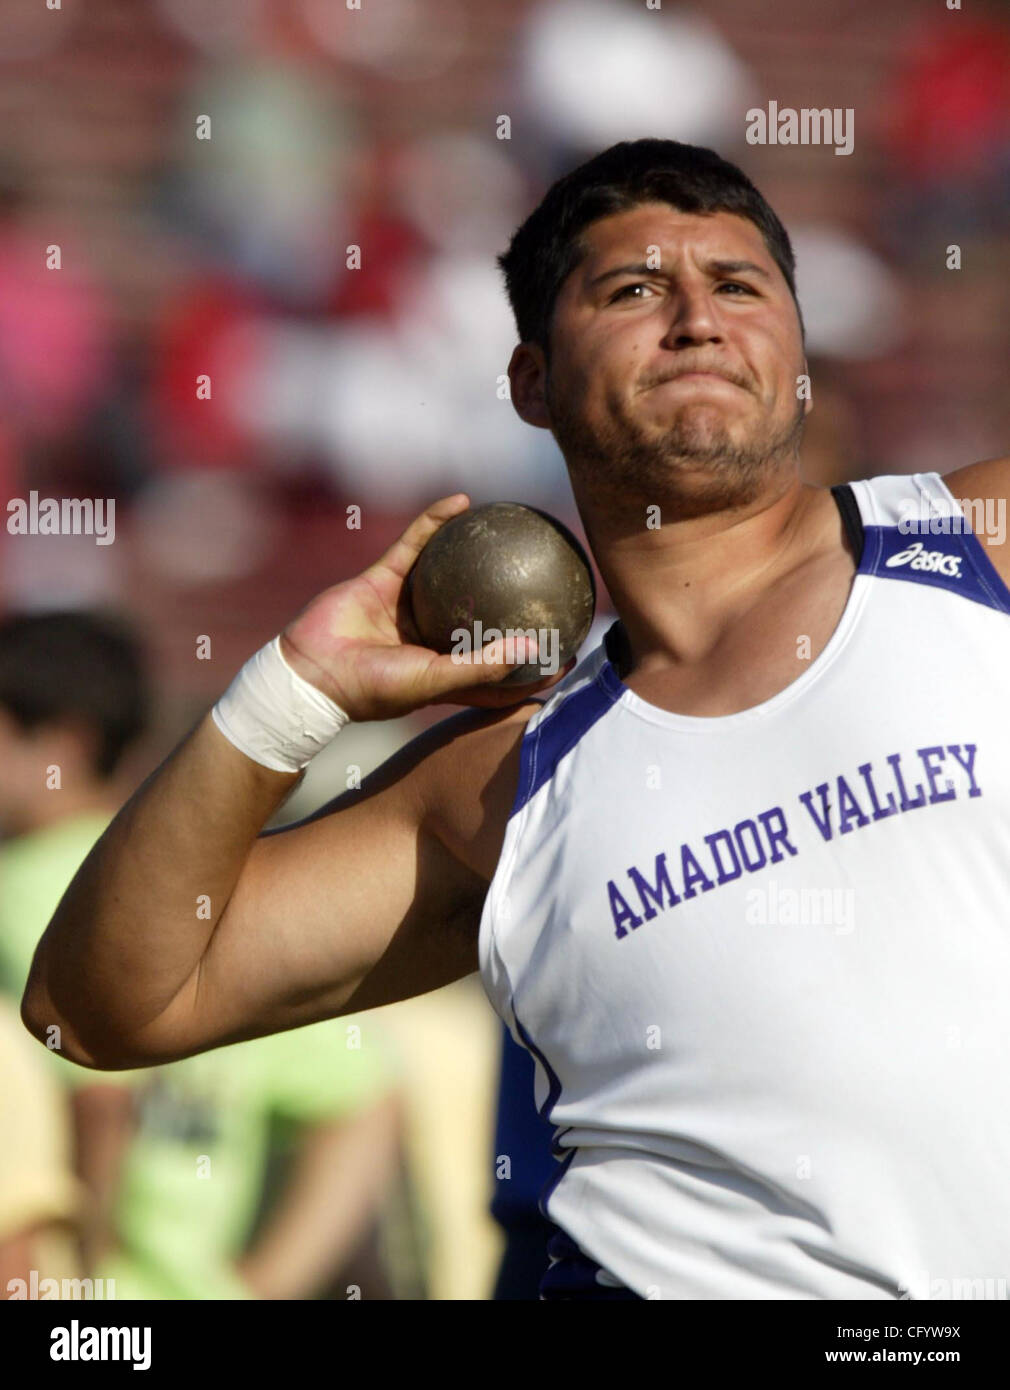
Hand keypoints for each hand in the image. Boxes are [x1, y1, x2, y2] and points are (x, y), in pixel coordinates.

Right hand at [278, 495, 576, 720]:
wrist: (310, 672)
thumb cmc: (374, 688)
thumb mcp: (435, 681)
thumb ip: (481, 666)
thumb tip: (532, 648)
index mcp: (447, 670)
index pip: (501, 669)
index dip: (534, 663)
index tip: (570, 651)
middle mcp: (431, 637)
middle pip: (482, 616)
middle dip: (513, 602)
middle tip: (551, 582)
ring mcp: (408, 606)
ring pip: (451, 573)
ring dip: (478, 551)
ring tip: (512, 529)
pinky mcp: (383, 578)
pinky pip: (415, 543)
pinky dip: (435, 521)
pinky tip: (463, 501)